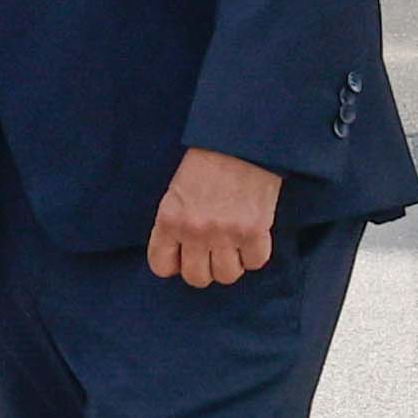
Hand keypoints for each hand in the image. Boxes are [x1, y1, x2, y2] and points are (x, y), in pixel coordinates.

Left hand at [148, 147, 280, 288]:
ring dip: (232, 263)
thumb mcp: (178, 190)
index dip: (175, 263)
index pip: (161, 266)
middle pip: (196, 278)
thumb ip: (176, 223)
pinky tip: (252, 236)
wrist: (241, 139)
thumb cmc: (208, 160)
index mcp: (170, 219)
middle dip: (206, 267)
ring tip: (235, 244)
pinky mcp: (254, 232)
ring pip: (226, 276)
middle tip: (214, 250)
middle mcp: (195, 231)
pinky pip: (255, 263)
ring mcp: (225, 233)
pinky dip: (255, 253)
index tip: (185, 255)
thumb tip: (183, 255)